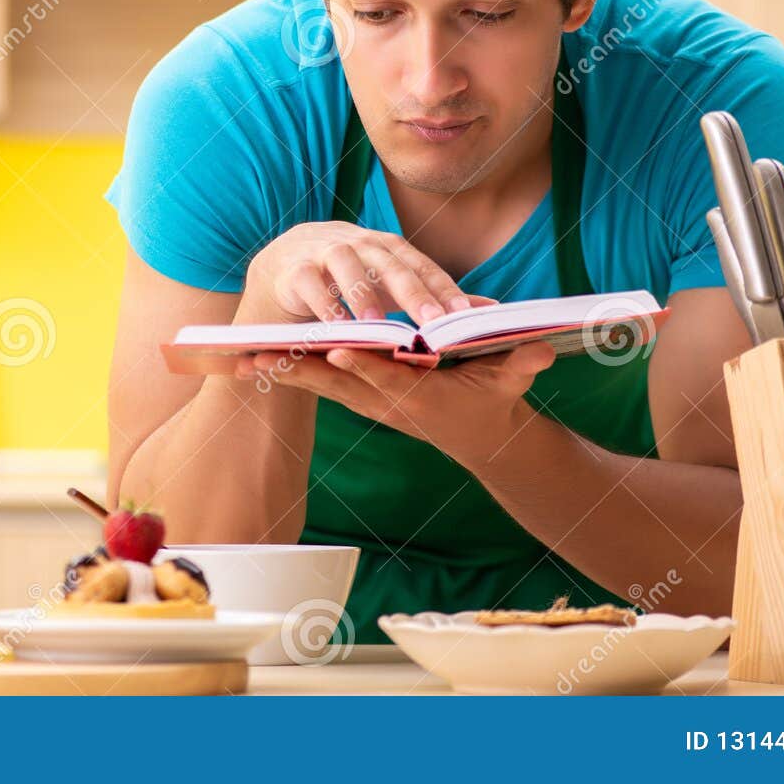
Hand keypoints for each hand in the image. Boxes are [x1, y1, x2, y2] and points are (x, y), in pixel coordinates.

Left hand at [240, 342, 555, 466]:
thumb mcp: (512, 380)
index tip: (335, 348)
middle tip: (259, 357)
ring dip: (283, 370)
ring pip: (321, 382)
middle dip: (299, 369)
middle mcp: (388, 400)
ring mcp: (370, 401)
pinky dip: (290, 370)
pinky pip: (320, 381)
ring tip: (241, 358)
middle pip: (338, 382)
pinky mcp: (360, 397)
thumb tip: (542, 351)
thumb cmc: (495, 398)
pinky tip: (257, 359)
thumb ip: (522, 364)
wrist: (479, 435)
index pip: (388, 377)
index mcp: (422, 394)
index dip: (363, 364)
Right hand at [243, 221, 486, 324]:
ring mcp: (327, 251)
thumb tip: (492, 309)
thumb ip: (437, 296)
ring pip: (348, 266)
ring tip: (378, 326)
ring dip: (363, 295)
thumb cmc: (352, 278)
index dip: (444, 289)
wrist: (288, 265)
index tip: (465, 317)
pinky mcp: (296, 268)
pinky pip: (311, 284)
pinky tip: (337, 329)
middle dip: (413, 294)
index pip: (423, 267)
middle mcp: (362, 244)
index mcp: (391, 248)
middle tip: (433, 324)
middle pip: (391, 265)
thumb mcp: (393, 285)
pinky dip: (324, 304)